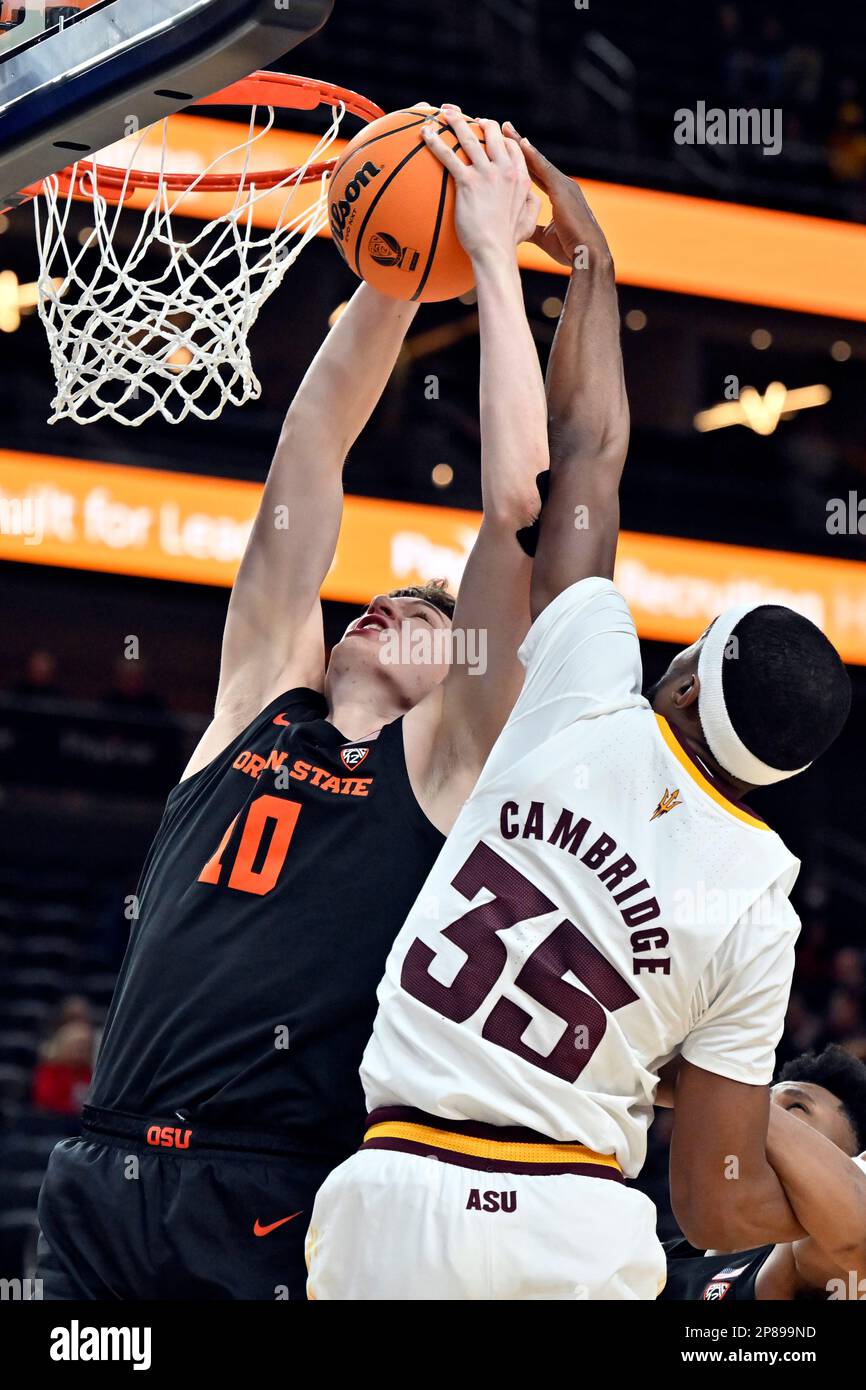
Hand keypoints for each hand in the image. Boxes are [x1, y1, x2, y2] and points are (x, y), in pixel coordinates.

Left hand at [422, 105, 540, 261]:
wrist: (495, 251)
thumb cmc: (509, 241)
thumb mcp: (528, 220)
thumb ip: (531, 204)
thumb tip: (531, 197)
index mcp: (520, 176)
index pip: (511, 146)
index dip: (499, 135)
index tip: (486, 130)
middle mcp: (505, 170)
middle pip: (493, 134)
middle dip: (478, 121)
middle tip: (463, 116)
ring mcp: (487, 174)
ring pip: (470, 138)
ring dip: (456, 121)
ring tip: (444, 111)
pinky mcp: (468, 182)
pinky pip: (449, 156)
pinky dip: (436, 142)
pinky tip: (425, 134)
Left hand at [502, 122, 612, 270]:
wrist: (588, 255)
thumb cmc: (570, 250)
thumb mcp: (545, 238)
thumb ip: (531, 228)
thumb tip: (514, 228)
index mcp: (560, 195)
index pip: (536, 173)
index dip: (521, 160)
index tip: (508, 146)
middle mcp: (563, 185)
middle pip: (536, 161)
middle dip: (518, 145)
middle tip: (504, 127)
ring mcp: (564, 185)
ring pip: (538, 160)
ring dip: (521, 144)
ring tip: (506, 128)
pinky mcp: (563, 190)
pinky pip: (544, 170)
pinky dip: (532, 156)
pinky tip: (520, 143)